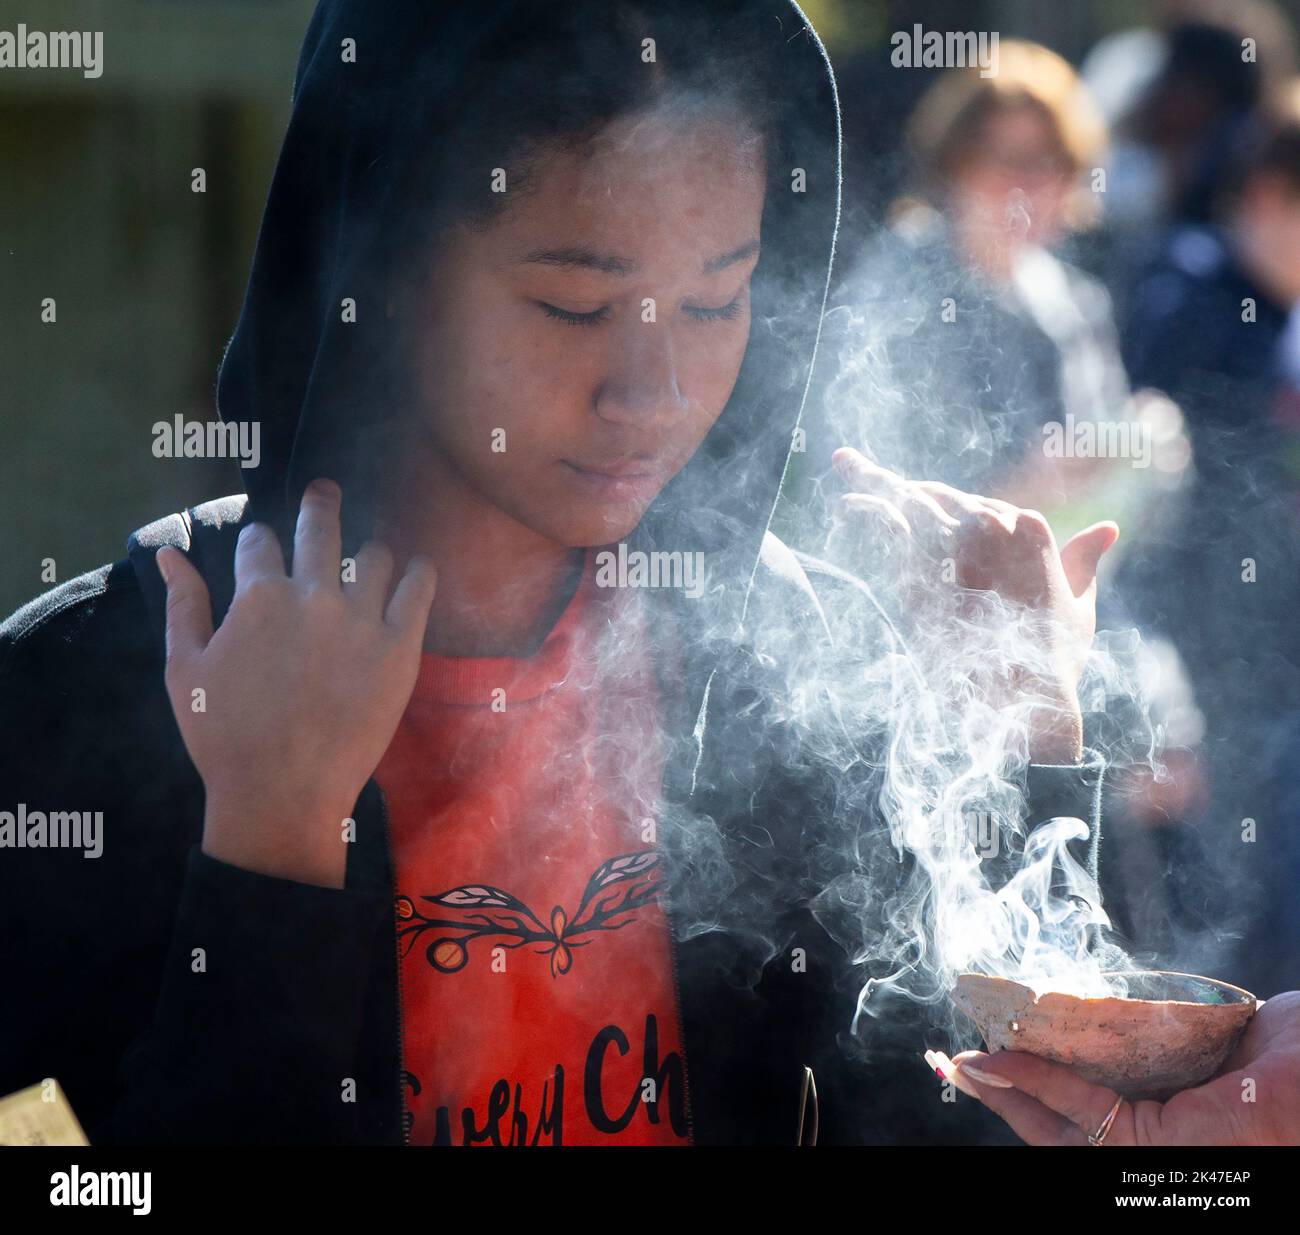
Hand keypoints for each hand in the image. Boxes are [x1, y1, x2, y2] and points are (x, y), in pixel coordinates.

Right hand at [155, 479, 437, 888]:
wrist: (282, 793)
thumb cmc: (223, 736)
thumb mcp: (184, 667)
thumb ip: (182, 604)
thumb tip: (169, 553)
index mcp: (259, 596)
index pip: (262, 541)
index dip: (261, 541)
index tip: (266, 546)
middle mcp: (314, 595)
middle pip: (322, 528)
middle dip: (320, 504)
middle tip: (325, 491)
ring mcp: (362, 620)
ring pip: (374, 556)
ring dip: (368, 549)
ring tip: (369, 553)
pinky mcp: (400, 648)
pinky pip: (419, 590)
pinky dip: (419, 572)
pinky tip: (416, 569)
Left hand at [830, 447, 1118, 761]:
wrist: (1024, 696)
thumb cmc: (1055, 659)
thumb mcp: (1078, 604)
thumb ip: (1084, 561)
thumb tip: (1108, 528)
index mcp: (1029, 528)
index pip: (972, 503)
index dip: (937, 498)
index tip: (913, 494)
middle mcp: (992, 526)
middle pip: (933, 494)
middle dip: (895, 481)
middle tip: (853, 465)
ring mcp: (955, 542)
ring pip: (906, 500)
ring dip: (870, 481)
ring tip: (844, 467)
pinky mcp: (921, 567)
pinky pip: (886, 526)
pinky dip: (863, 511)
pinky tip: (843, 505)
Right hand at [950, 991, 1299, 1143]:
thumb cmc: (1293, 1053)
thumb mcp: (1211, 1033)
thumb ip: (1162, 1027)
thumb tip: (1120, 1003)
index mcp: (1168, 1114)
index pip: (1086, 1107)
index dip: (1034, 1085)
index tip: (994, 1052)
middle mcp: (1155, 1139)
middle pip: (1057, 1126)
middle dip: (1000, 1095)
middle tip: (953, 1063)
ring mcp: (1155, 1149)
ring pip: (1057, 1130)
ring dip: (1002, 1092)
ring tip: (960, 1062)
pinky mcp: (1159, 1145)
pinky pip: (1083, 1111)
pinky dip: (1035, 1083)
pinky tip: (1002, 1059)